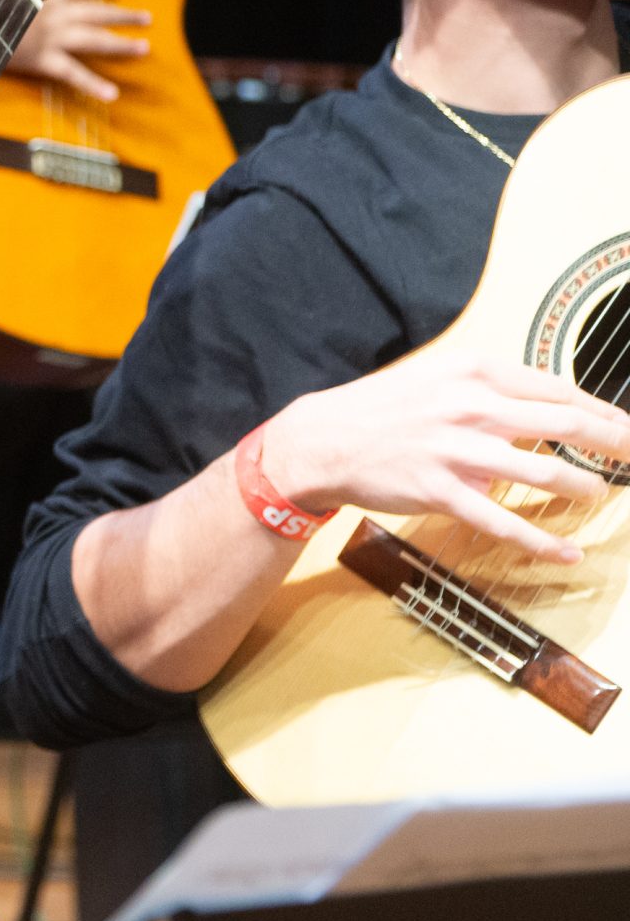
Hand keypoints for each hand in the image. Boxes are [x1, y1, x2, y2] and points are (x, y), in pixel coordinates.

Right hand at [5, 0, 147, 100]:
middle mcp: (56, 11)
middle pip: (99, 12)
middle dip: (125, 15)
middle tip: (147, 18)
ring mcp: (53, 36)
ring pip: (96, 39)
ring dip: (122, 44)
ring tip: (144, 48)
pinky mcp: (43, 60)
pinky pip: (73, 74)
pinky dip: (93, 85)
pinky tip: (112, 94)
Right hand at [259, 351, 629, 563]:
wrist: (322, 440)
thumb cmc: (379, 409)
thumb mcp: (436, 377)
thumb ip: (490, 388)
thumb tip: (544, 408)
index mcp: (473, 371)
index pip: (557, 389)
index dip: (602, 411)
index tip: (623, 426)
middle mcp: (469, 406)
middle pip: (565, 425)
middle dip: (614, 443)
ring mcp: (455, 450)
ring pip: (543, 471)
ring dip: (584, 486)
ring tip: (600, 494)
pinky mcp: (440, 491)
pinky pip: (502, 520)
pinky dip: (541, 539)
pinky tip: (566, 549)